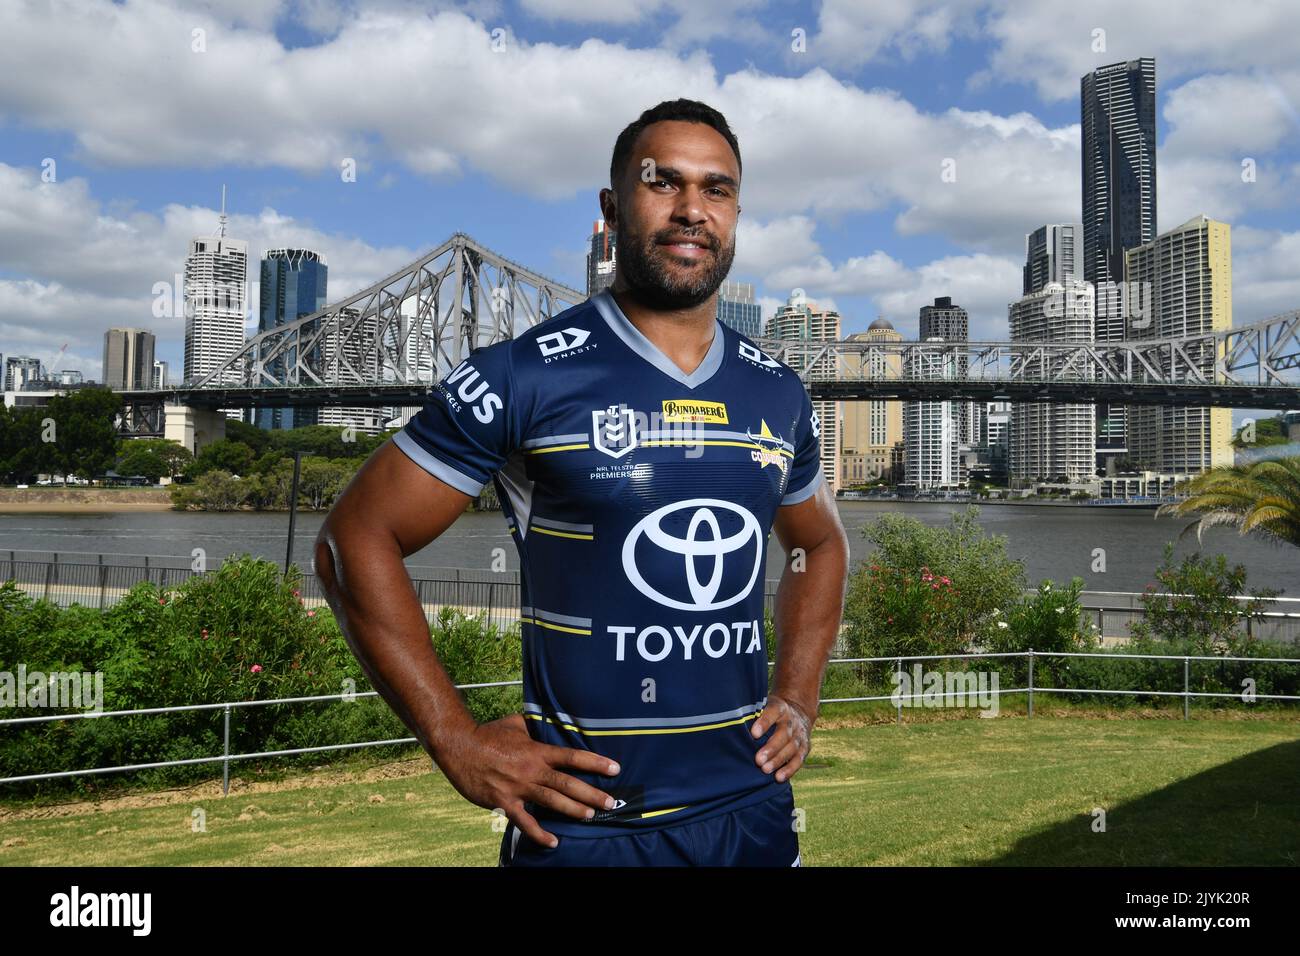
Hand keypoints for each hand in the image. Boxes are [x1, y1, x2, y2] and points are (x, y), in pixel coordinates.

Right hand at [436, 713, 620, 847]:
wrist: (459, 747)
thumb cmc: (488, 733)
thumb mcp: (515, 723)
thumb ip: (535, 724)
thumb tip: (550, 717)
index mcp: (537, 750)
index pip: (572, 756)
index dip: (595, 762)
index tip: (615, 768)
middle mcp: (531, 770)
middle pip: (567, 783)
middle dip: (591, 793)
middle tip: (610, 802)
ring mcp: (518, 787)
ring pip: (551, 801)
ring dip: (573, 810)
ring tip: (591, 816)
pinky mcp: (504, 802)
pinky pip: (525, 821)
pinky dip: (539, 833)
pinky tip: (553, 841)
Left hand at [750, 695, 812, 782]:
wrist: (798, 713)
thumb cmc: (770, 713)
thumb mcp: (763, 706)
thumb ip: (751, 713)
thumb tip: (729, 722)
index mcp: (780, 708)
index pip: (773, 712)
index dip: (764, 722)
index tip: (754, 734)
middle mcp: (791, 721)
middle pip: (783, 734)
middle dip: (771, 748)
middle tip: (758, 760)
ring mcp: (799, 734)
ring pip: (791, 748)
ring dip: (778, 760)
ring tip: (765, 770)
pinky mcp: (805, 747)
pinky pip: (798, 759)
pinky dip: (789, 769)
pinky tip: (779, 777)